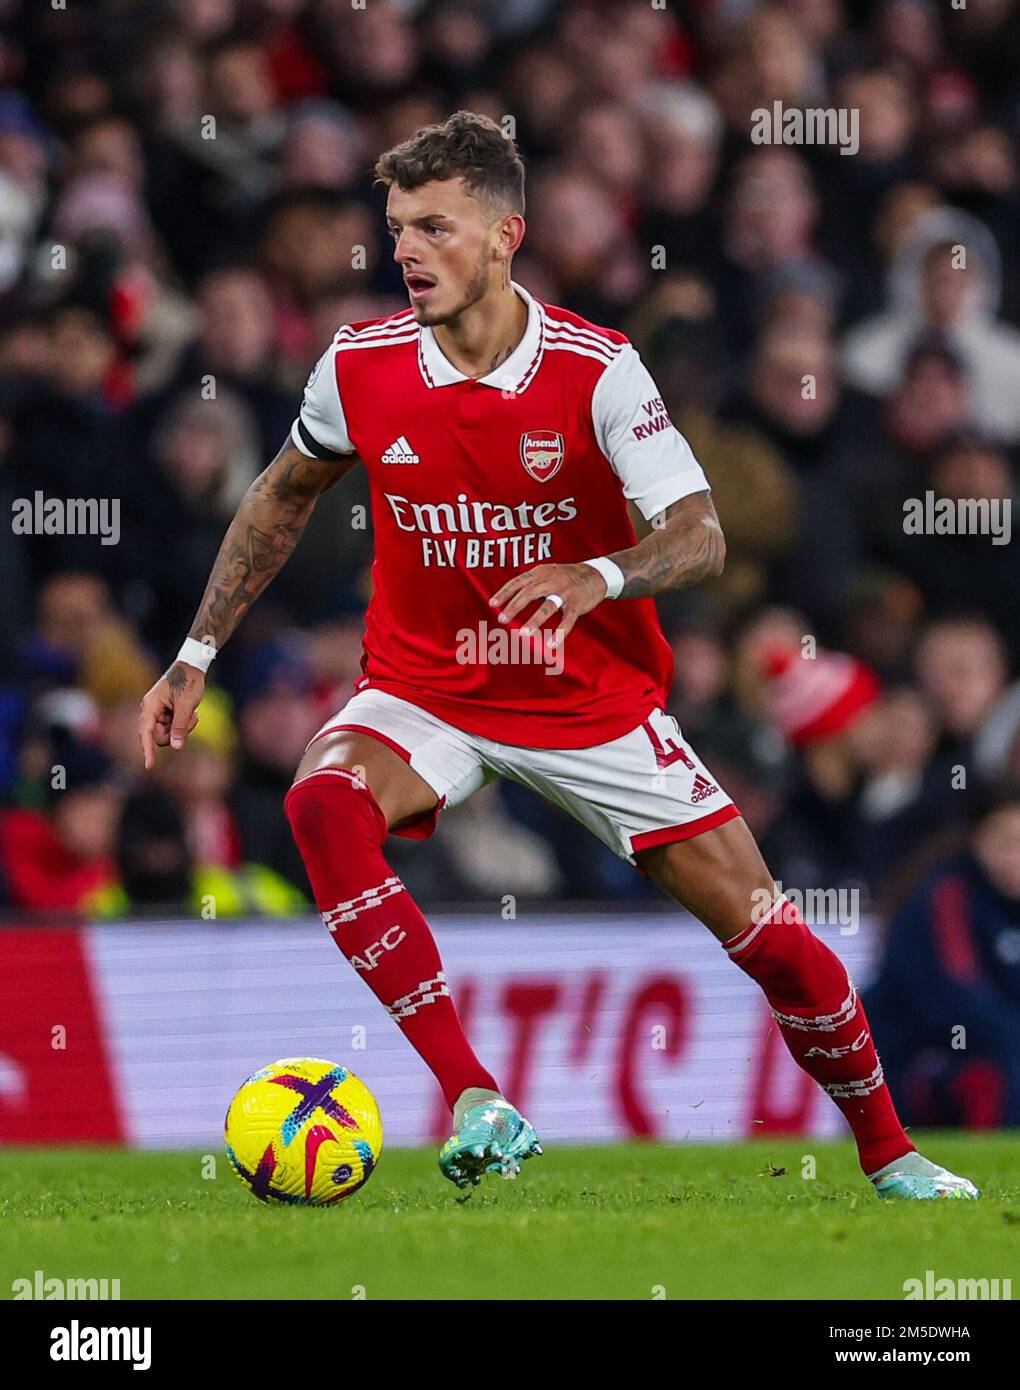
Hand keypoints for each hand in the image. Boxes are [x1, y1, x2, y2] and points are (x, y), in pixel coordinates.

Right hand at [138, 662, 203, 769]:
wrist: (192, 667)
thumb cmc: (188, 682)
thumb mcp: (186, 705)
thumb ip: (180, 726)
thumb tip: (175, 747)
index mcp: (150, 706)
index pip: (146, 733)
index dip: (147, 750)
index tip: (149, 766)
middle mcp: (150, 710)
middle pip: (159, 736)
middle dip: (176, 733)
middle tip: (192, 719)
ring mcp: (158, 712)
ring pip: (168, 733)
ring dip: (182, 728)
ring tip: (193, 713)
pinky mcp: (165, 713)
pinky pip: (173, 728)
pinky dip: (183, 724)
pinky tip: (192, 712)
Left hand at [489, 562, 608, 639]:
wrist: (595, 575)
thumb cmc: (565, 577)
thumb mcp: (547, 573)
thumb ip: (530, 583)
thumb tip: (508, 598)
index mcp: (541, 572)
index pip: (518, 581)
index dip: (505, 592)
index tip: (492, 604)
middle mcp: (552, 580)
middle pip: (529, 593)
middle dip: (514, 606)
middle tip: (501, 619)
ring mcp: (565, 592)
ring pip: (548, 607)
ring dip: (534, 620)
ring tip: (524, 633)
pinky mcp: (577, 604)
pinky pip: (568, 620)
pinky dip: (560, 633)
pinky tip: (551, 645)